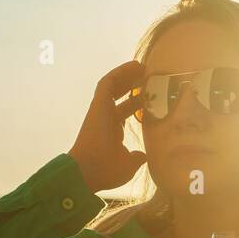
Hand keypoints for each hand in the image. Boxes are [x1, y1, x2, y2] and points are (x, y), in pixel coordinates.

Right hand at [67, 60, 147, 192]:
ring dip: (128, 75)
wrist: (89, 171)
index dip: (136, 104)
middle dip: (133, 86)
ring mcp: (101, 109)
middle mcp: (106, 117)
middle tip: (148, 77)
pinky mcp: (98, 103)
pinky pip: (109, 82)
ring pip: (114, 86)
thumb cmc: (107, 170)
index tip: (149, 97)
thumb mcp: (128, 165)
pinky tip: (135, 66)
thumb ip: (135, 158)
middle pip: (120, 96)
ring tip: (143, 66)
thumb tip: (142, 156)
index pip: (124, 112)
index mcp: (112, 130)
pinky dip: (121, 73)